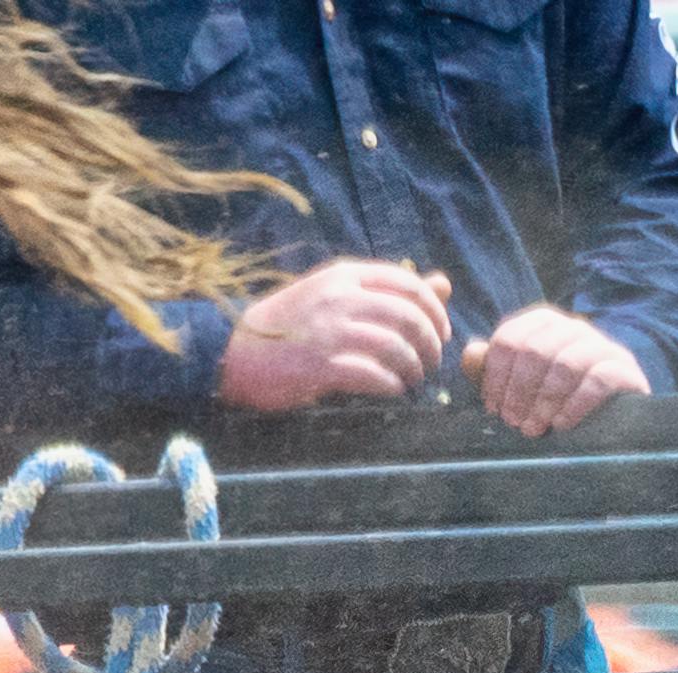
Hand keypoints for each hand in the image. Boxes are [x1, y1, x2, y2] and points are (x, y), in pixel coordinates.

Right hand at [209, 255, 457, 409]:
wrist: (235, 350)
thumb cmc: (289, 325)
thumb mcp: (336, 294)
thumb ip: (387, 290)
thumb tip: (442, 283)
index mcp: (345, 276)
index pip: (408, 283)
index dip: (434, 309)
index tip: (441, 332)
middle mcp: (340, 298)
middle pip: (409, 316)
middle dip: (431, 344)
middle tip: (431, 363)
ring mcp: (331, 332)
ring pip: (397, 347)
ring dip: (414, 369)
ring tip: (413, 380)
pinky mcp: (322, 366)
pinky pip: (374, 376)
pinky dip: (392, 386)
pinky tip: (392, 391)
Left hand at [470, 303, 644, 437]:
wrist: (612, 421)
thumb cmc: (555, 401)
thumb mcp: (518, 386)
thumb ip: (490, 369)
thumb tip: (472, 353)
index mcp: (543, 324)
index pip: (509, 338)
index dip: (495, 376)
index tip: (492, 408)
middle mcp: (572, 327)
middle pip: (535, 351)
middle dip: (518, 391)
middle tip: (513, 422)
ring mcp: (601, 346)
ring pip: (564, 365)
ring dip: (543, 402)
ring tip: (534, 429)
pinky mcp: (624, 369)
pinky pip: (597, 380)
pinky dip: (574, 405)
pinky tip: (561, 425)